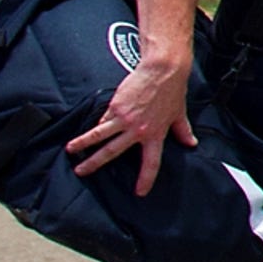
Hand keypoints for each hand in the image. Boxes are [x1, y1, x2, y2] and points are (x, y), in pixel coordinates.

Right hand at [66, 61, 196, 195]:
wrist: (162, 70)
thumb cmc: (172, 90)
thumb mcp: (179, 114)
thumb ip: (182, 131)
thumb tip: (191, 143)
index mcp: (156, 135)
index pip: (151, 163)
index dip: (145, 178)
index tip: (139, 192)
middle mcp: (138, 130)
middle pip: (112, 152)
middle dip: (96, 163)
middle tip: (82, 172)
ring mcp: (124, 119)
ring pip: (99, 135)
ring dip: (83, 144)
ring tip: (71, 151)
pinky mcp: (115, 106)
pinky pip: (103, 119)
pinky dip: (96, 125)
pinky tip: (86, 130)